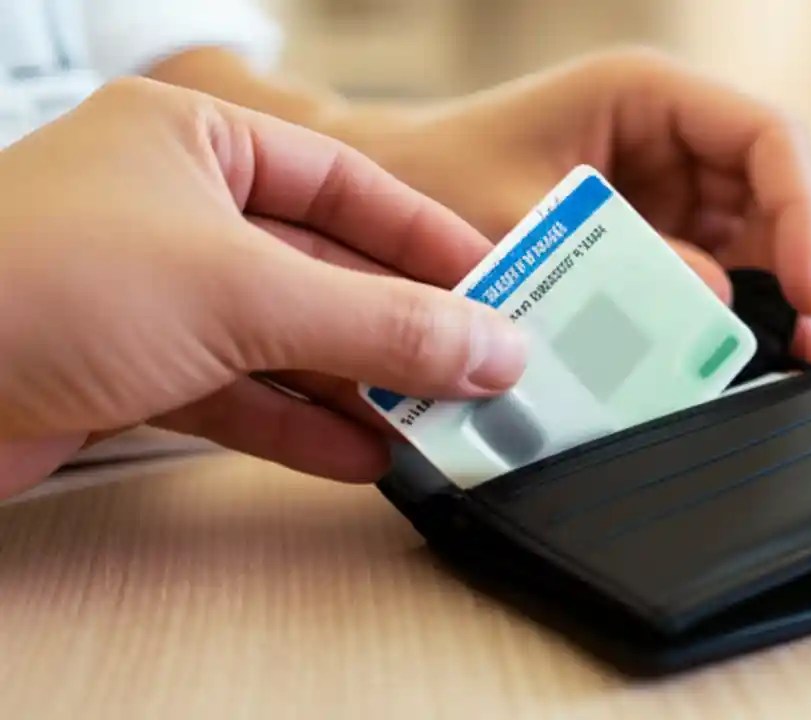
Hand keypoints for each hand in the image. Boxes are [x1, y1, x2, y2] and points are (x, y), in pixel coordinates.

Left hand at [0, 79, 526, 499]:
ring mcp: (147, 292)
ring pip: (285, 338)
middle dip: (399, 327)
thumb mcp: (241, 292)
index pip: (344, 181)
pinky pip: (241, 392)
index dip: (426, 237)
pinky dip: (301, 427)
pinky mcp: (126, 368)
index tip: (496, 285)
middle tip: (478, 368)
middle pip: (321, 267)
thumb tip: (488, 347)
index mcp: (192, 141)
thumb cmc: (28, 285)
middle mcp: (170, 209)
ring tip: (437, 421)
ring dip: (360, 387)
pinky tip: (362, 456)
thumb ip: (378, 324)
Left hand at [332, 48, 810, 362]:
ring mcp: (659, 187)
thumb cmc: (428, 176)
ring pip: (748, 239)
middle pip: (771, 193)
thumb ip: (617, 258)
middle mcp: (666, 136)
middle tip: (802, 345)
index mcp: (645, 96)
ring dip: (765, 299)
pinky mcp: (644, 235)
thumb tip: (716, 300)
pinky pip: (705, 272)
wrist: (368, 209)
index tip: (807, 287)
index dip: (804, 210)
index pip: (767, 137)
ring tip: (774, 363)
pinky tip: (719, 357)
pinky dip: (718, 316)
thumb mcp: (516, 217)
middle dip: (794, 268)